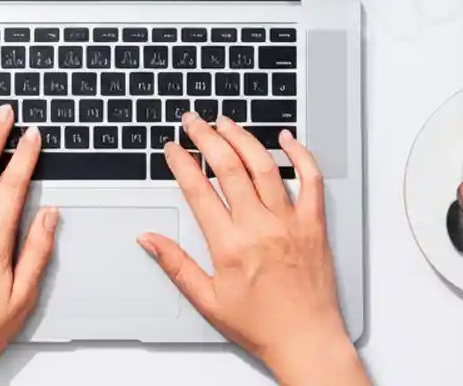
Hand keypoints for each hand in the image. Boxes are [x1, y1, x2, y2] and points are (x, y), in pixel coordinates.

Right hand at [138, 114, 368, 385]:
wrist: (307, 341)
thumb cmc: (260, 325)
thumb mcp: (207, 300)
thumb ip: (175, 264)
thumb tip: (148, 239)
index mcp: (230, 246)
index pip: (198, 190)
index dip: (182, 162)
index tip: (172, 148)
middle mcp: (260, 227)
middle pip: (229, 167)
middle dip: (206, 137)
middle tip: (193, 121)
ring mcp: (289, 222)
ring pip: (265, 165)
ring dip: (242, 138)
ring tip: (226, 122)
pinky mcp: (314, 223)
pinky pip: (311, 179)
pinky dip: (299, 154)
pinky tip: (285, 138)